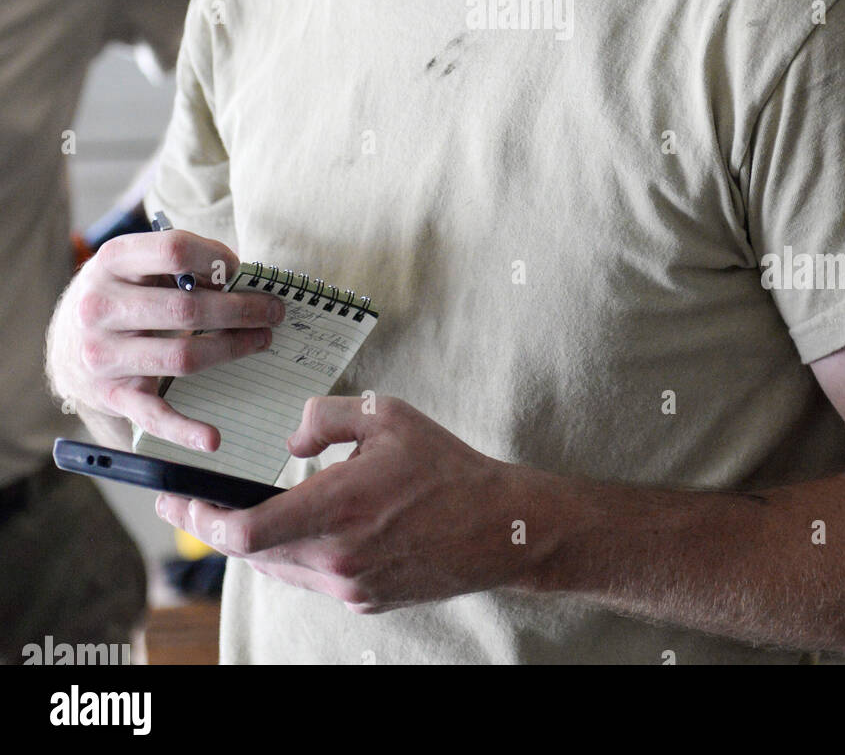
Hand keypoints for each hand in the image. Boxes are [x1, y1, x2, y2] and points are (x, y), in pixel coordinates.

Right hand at [46, 229, 285, 448]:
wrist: (68, 343)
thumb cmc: (122, 293)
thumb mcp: (139, 264)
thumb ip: (184, 262)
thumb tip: (241, 277)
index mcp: (112, 262)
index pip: (175, 250)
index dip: (218, 259)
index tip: (242, 271)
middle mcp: (100, 307)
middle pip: (186, 308)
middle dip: (241, 310)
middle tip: (274, 311)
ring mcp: (103, 355)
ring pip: (182, 356)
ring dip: (232, 348)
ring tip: (262, 340)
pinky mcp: (112, 395)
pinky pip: (153, 416)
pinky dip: (184, 430)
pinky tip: (213, 438)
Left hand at [154, 395, 559, 611]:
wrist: (498, 527)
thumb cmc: (446, 467)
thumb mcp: (387, 415)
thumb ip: (327, 416)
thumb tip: (292, 437)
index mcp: (339, 507)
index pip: (246, 530)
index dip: (200, 519)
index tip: (176, 499)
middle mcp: (337, 556)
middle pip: (250, 551)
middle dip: (212, 526)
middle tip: (186, 503)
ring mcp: (349, 585)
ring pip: (277, 566)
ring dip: (251, 541)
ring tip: (234, 512)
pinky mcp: (362, 598)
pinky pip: (310, 575)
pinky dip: (292, 551)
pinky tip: (297, 525)